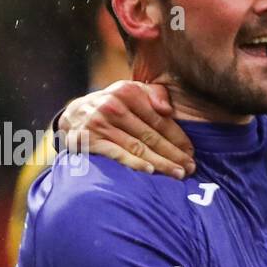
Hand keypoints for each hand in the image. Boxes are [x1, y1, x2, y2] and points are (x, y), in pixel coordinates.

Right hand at [58, 81, 195, 177]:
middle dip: (173, 154)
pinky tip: (150, 172)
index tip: (192, 153)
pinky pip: (116, 154)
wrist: (74, 115)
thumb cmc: (114, 105)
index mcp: (127, 92)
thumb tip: (168, 110)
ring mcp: (100, 123)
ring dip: (161, 163)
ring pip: (137, 148)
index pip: (159, 120)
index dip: (178, 138)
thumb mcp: (132, 92)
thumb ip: (154, 94)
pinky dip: (134, 163)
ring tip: (178, 174)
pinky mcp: (89, 140)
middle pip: (151, 136)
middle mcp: (113, 105)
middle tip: (190, 168)